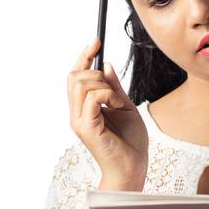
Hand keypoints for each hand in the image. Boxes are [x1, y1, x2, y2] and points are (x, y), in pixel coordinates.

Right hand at [68, 37, 147, 185]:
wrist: (133, 168)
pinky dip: (109, 95)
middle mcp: (77, 113)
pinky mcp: (86, 127)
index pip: (76, 75)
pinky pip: (93, 97)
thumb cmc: (131, 143)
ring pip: (82, 83)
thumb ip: (115, 88)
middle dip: (96, 72)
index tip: (96, 40)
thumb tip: (106, 65)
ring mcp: (79, 120)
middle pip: (74, 75)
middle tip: (115, 91)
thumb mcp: (125, 108)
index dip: (84, 56)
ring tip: (118, 103)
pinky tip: (118, 107)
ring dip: (105, 86)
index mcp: (84, 108)